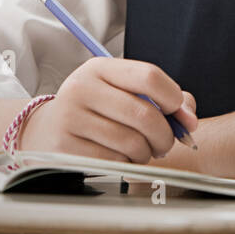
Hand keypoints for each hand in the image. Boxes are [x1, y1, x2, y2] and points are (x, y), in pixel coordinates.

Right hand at [18, 56, 198, 162]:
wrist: (45, 130)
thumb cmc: (95, 110)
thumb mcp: (121, 91)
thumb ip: (162, 98)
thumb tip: (189, 119)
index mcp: (99, 68)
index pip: (149, 76)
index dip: (173, 98)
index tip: (180, 113)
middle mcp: (82, 89)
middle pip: (144, 114)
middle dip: (166, 135)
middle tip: (166, 143)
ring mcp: (71, 118)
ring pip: (132, 142)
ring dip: (147, 153)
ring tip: (142, 150)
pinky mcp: (65, 148)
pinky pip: (115, 162)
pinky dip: (127, 165)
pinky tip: (121, 158)